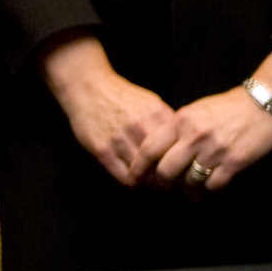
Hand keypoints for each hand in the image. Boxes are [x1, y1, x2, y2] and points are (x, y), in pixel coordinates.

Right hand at [39, 32, 179, 186]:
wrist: (86, 86)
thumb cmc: (120, 97)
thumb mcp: (150, 103)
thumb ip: (167, 124)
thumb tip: (184, 148)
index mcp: (157, 115)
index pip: (180, 149)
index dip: (184, 164)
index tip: (183, 171)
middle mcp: (140, 127)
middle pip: (164, 165)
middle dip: (170, 178)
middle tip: (170, 184)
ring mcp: (120, 139)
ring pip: (145, 175)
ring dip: (150, 183)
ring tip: (152, 184)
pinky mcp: (102, 149)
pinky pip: (124, 177)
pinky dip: (132, 182)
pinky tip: (134, 179)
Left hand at [149, 49, 271, 196]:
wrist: (261, 105)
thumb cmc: (225, 108)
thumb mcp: (193, 111)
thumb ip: (175, 129)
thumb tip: (155, 152)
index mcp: (181, 121)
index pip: (150, 148)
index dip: (139, 166)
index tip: (134, 177)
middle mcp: (195, 136)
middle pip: (166, 170)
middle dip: (162, 183)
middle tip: (162, 187)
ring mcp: (215, 150)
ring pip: (190, 180)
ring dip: (188, 188)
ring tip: (189, 190)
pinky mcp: (235, 161)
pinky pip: (214, 185)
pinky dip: (210, 188)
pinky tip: (209, 185)